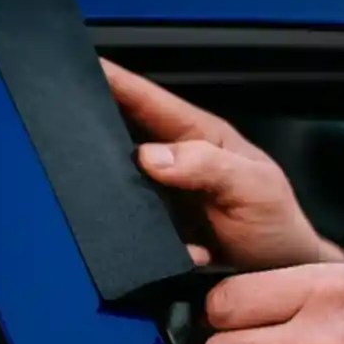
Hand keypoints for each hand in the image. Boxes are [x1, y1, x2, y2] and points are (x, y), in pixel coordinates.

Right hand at [101, 59, 343, 270]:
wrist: (278, 276)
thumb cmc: (277, 224)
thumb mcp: (254, 187)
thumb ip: (209, 166)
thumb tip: (150, 155)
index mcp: (198, 136)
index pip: (149, 100)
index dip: (115, 80)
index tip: (83, 67)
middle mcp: (174, 161)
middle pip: (123, 134)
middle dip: (94, 129)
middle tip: (65, 129)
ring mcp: (161, 194)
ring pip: (117, 179)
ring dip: (105, 186)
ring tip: (87, 186)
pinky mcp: (154, 228)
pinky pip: (126, 221)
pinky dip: (124, 226)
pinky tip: (130, 235)